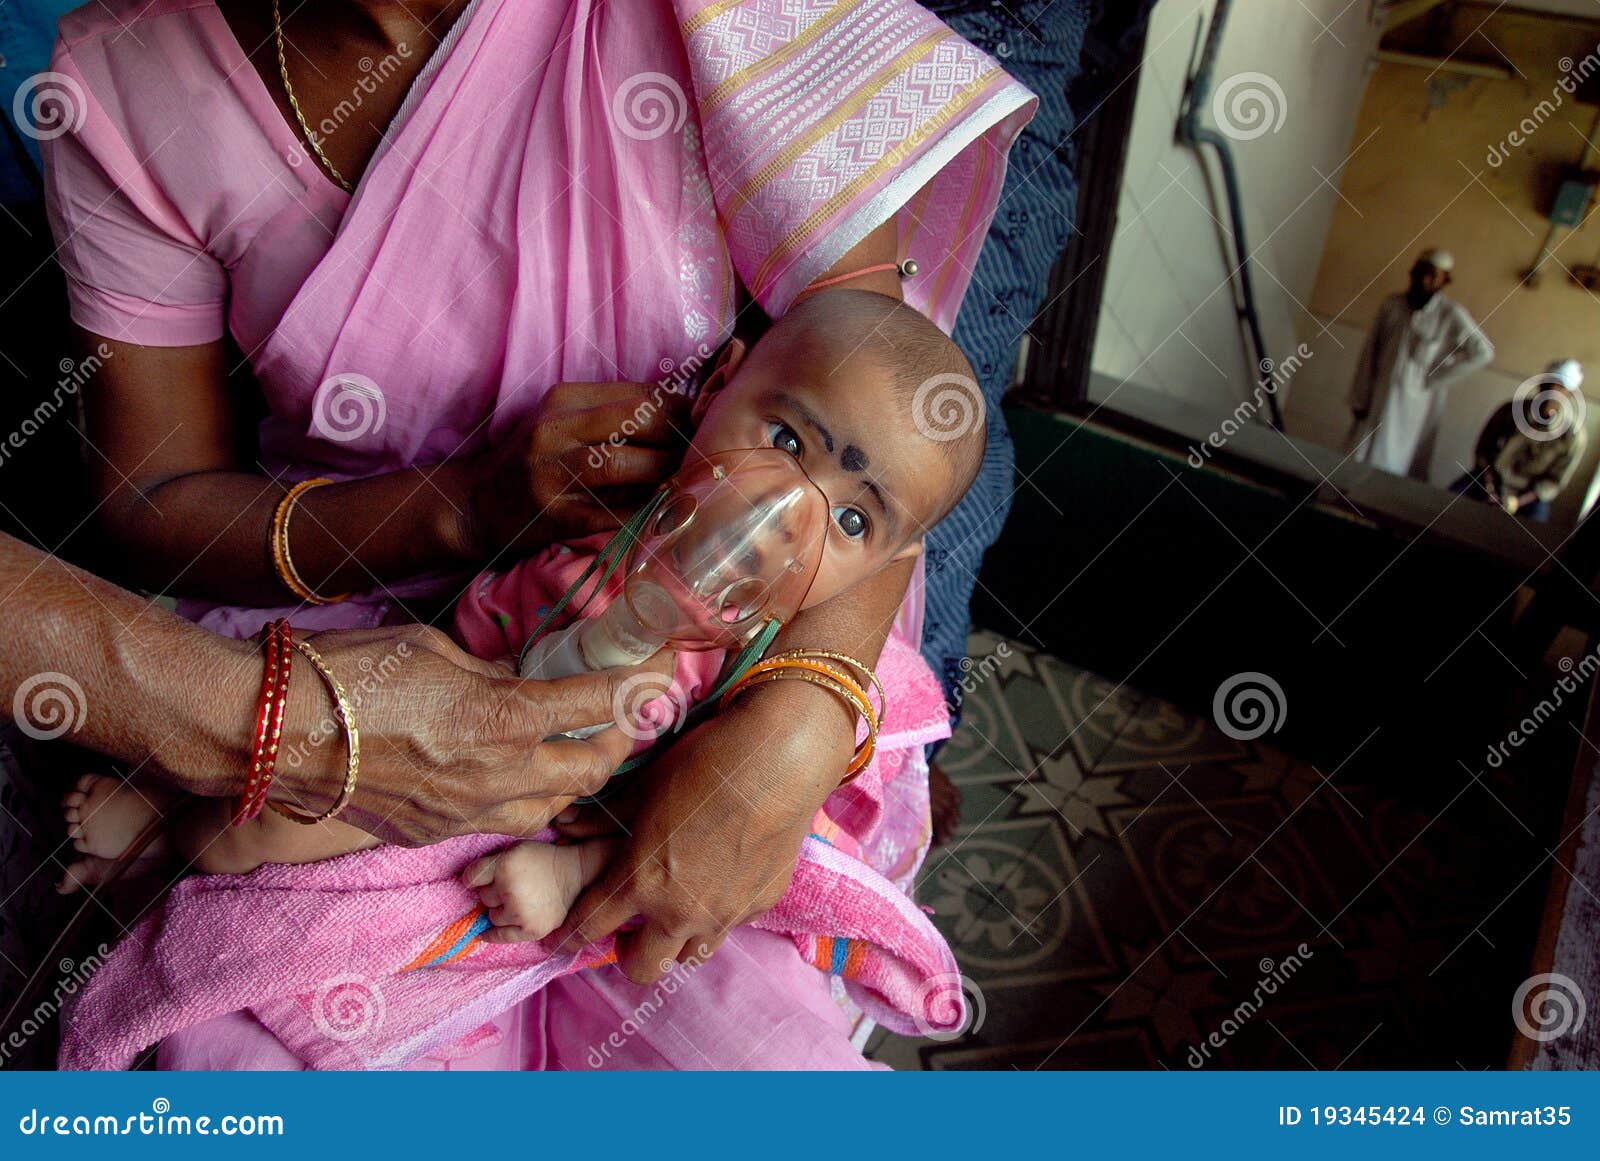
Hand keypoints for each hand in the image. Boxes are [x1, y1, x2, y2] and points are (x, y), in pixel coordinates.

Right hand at [277, 625, 673, 845]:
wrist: (271, 734)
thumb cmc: (346, 673)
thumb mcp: (433, 649)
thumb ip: (488, 672)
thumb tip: (516, 681)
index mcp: (502, 717)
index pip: (598, 703)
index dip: (639, 684)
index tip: (662, 669)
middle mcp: (497, 774)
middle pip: (592, 770)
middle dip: (621, 743)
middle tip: (630, 718)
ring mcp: (466, 813)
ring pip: (553, 807)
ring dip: (576, 780)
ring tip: (581, 751)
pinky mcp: (434, 834)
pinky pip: (502, 822)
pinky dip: (524, 801)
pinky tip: (519, 778)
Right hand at [464, 381, 687, 556]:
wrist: (476, 503)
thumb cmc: (534, 460)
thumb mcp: (563, 422)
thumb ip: (613, 412)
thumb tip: (683, 411)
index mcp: (563, 401)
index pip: (637, 394)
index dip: (680, 408)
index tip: (702, 422)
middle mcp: (556, 431)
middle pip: (636, 421)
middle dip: (679, 435)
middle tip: (702, 450)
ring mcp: (554, 474)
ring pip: (626, 464)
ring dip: (665, 471)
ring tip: (686, 477)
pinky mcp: (558, 515)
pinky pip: (616, 511)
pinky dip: (647, 509)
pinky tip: (665, 508)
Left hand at [550, 680, 851, 982]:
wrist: (779, 761)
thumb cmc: (706, 764)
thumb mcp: (647, 787)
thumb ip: (605, 816)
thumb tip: (566, 825)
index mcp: (642, 881)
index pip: (592, 927)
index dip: (573, 935)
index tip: (566, 938)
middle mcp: (680, 911)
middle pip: (642, 969)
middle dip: (628, 955)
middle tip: (630, 928)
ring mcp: (724, 915)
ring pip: (690, 956)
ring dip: (676, 939)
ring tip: (679, 906)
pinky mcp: (760, 904)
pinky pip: (730, 924)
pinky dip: (718, 911)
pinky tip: (723, 876)